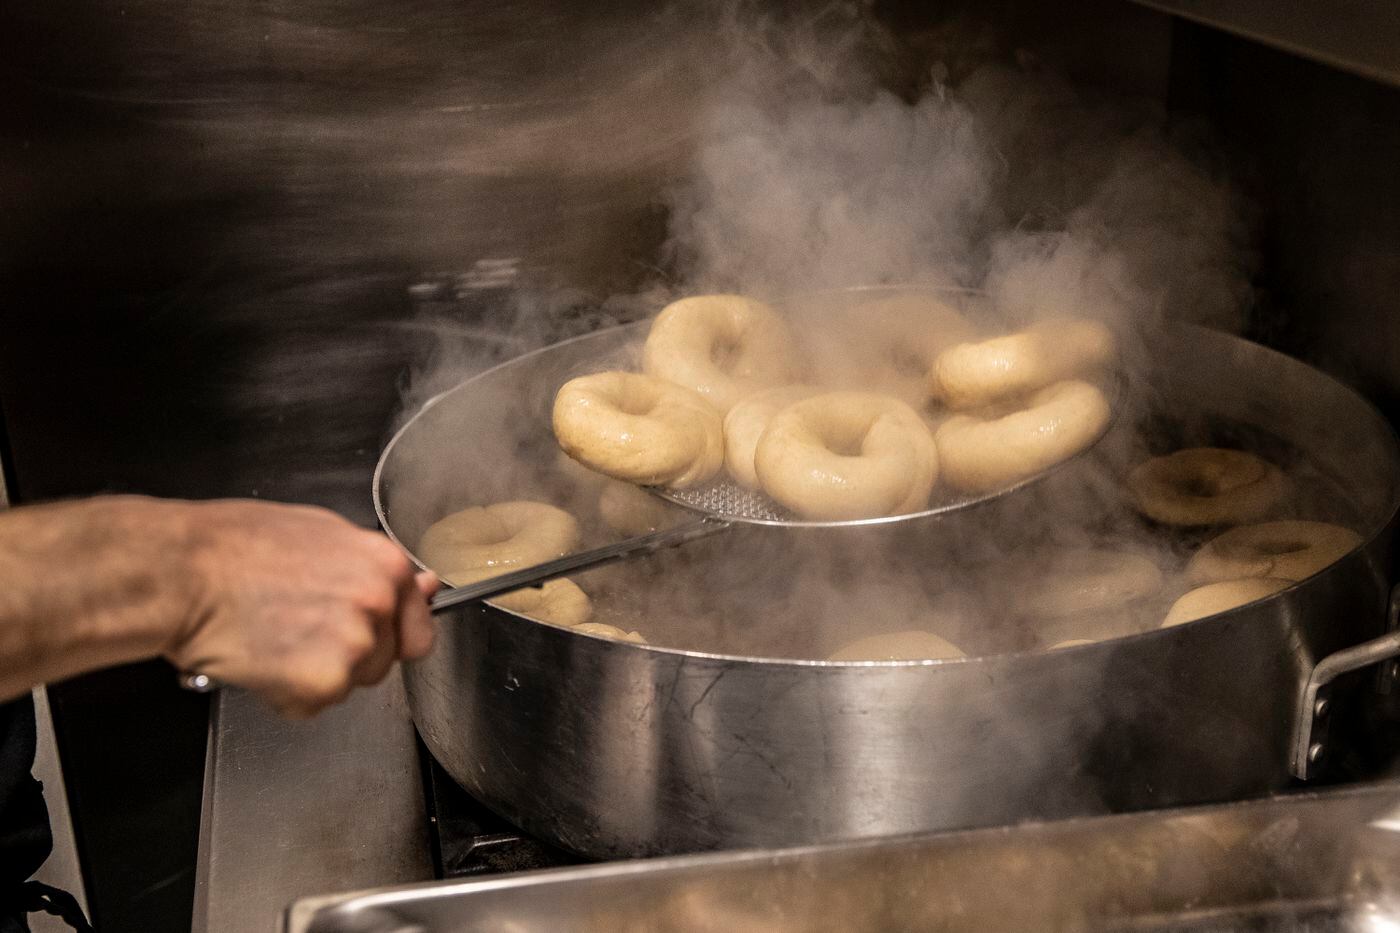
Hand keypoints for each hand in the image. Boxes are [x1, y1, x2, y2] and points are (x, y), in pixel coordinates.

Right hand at [166, 500, 437, 717]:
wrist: (182, 573)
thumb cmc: (233, 547)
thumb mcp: (321, 534)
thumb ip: (374, 568)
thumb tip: (422, 587)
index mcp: (385, 565)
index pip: (418, 626)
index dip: (388, 636)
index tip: (364, 636)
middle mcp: (378, 604)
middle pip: (381, 660)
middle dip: (347, 656)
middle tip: (296, 629)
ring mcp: (353, 645)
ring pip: (348, 684)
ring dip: (315, 675)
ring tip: (273, 640)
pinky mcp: (322, 682)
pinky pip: (313, 704)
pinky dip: (285, 695)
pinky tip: (260, 661)